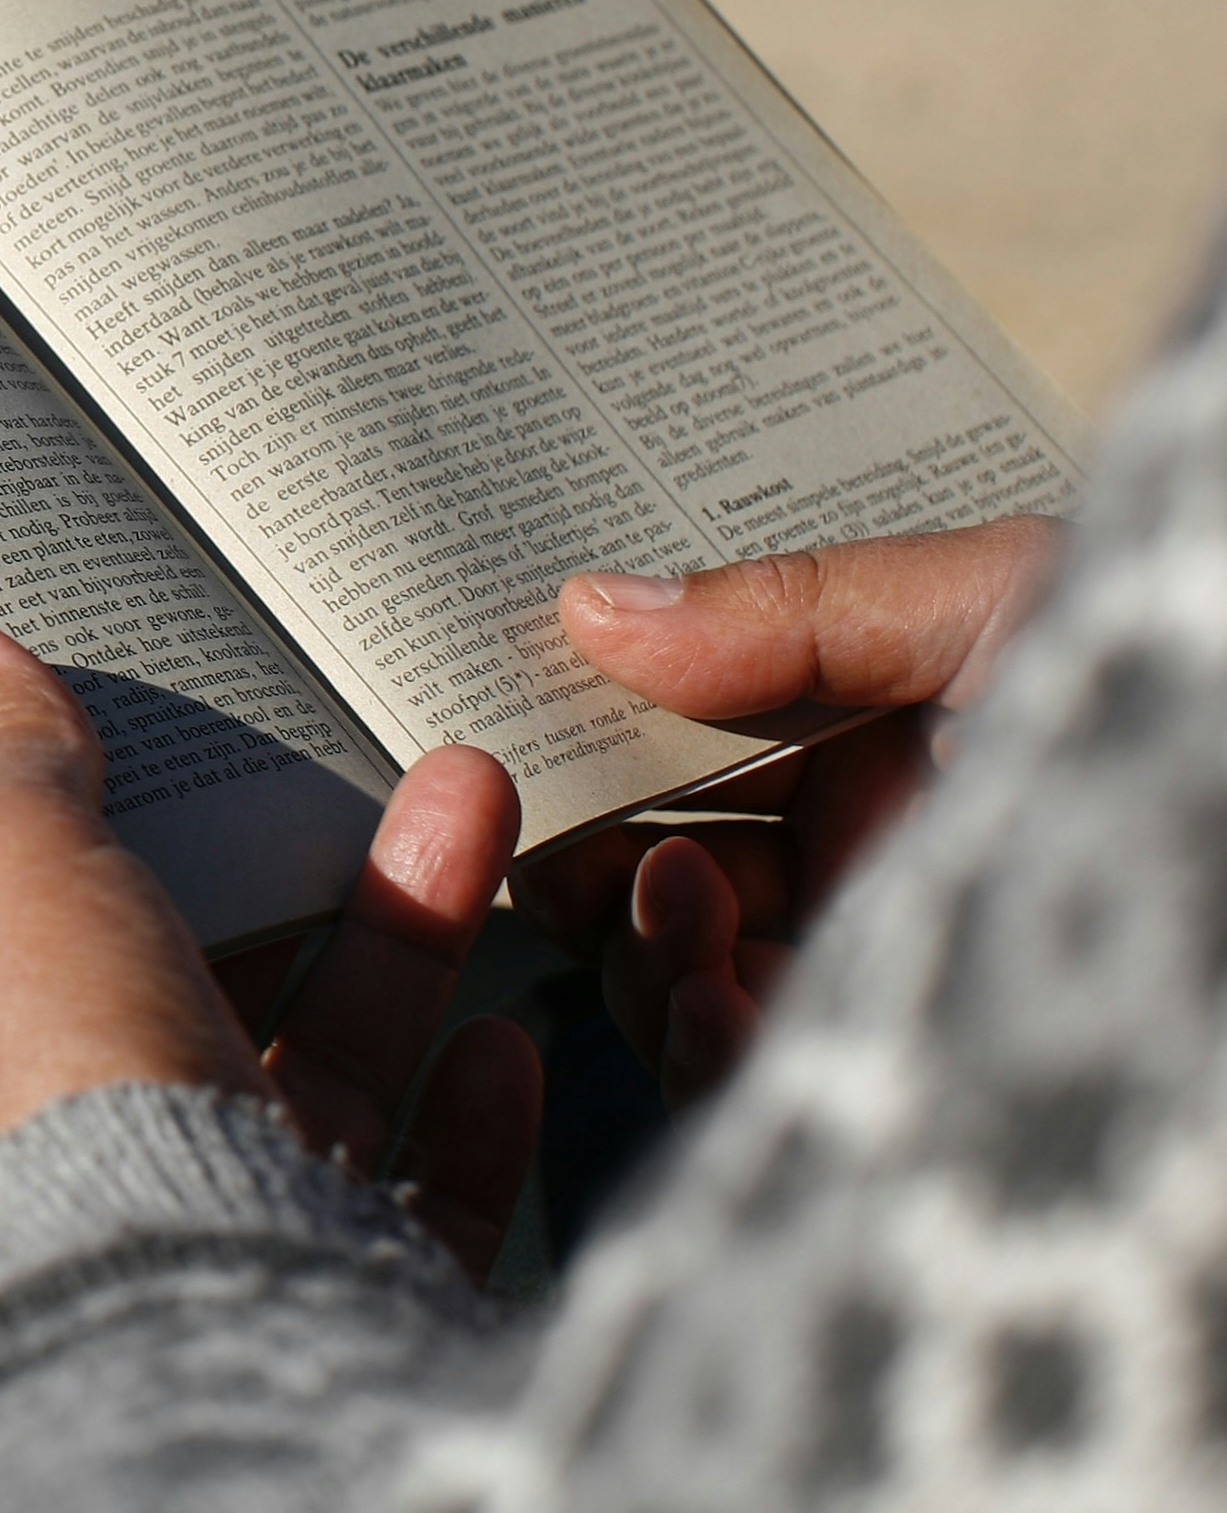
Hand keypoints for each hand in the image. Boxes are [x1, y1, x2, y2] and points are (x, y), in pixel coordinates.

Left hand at [0, 619, 540, 1284]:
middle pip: (178, 1011)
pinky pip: (417, 1218)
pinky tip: (509, 1039)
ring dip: (404, 938)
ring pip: (321, 1090)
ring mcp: (204, 1269)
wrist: (200, 1318)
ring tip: (473, 792)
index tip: (124, 769)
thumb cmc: (55, 1089)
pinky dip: (467, 1119)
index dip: (56, 863)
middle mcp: (57, 1208)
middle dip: (281, 866)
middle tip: (341, 745)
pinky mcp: (342, 1327)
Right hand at [512, 515, 1062, 1107]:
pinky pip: (753, 1082)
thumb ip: (791, 610)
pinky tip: (703, 977)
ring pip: (684, 986)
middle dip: (589, 857)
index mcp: (881, 747)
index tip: (525, 734)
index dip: (593, 750)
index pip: (690, 757)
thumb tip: (597, 604)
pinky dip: (693, 1037)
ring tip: (662, 887)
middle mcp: (871, 868)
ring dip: (636, 946)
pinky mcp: (909, 1077)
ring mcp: (884, 976)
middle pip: (663, 878)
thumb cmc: (1179, 693)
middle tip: (563, 829)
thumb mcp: (988, 605)